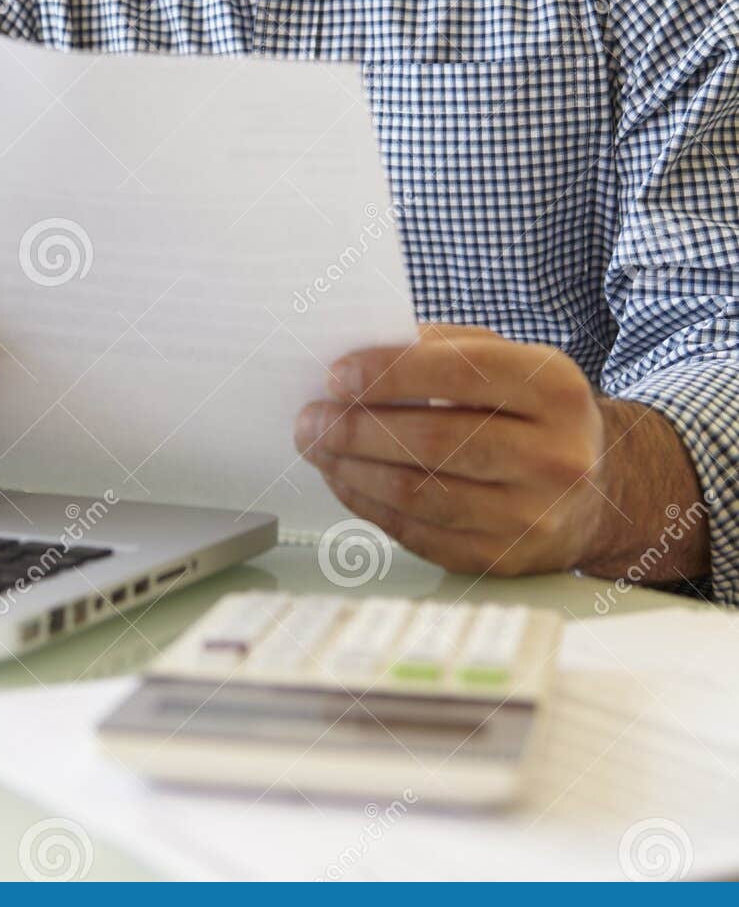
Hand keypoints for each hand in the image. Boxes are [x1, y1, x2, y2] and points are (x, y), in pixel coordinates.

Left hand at [295, 322, 608, 576]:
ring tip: (318, 447)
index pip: (459, 373)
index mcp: (555, 388)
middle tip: (310, 418)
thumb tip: (361, 357)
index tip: (336, 375)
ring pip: (419, 493)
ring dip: (352, 469)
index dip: (389, 374)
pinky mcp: (504, 559)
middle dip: (355, 428)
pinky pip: (419, 533)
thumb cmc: (533, 414)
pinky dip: (370, 505)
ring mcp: (533, 515)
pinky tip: (347, 480)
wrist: (595, 492)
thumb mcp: (510, 360)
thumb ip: (444, 347)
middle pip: (433, 440)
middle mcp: (554, 456)